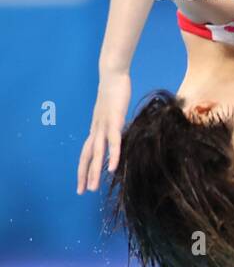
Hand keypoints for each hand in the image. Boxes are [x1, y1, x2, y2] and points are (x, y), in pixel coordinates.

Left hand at [77, 71, 131, 193]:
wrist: (113, 74)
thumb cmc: (115, 91)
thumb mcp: (113, 111)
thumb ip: (114, 124)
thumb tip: (118, 133)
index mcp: (96, 128)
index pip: (87, 152)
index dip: (84, 168)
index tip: (82, 184)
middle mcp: (96, 129)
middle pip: (87, 156)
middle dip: (84, 174)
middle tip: (82, 192)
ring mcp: (104, 126)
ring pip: (97, 153)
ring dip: (94, 171)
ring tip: (93, 187)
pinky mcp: (115, 120)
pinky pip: (113, 142)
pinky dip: (112, 155)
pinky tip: (112, 168)